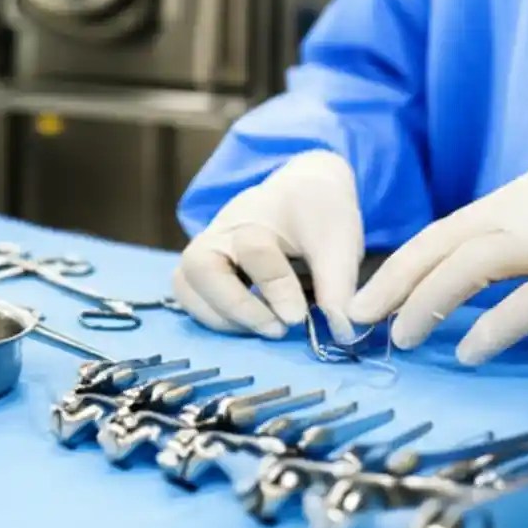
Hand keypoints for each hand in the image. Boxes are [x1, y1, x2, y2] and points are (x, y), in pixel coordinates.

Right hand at [173, 150, 364, 340]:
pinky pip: (188, 297)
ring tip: (265, 329)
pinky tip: (248, 325)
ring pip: (186, 286)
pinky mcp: (198, 271)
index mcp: (255, 217)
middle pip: (200, 268)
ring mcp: (202, 250)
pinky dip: (212, 317)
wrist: (299, 193)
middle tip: (276, 328)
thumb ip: (338, 286)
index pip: (255, 251)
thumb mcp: (338, 242)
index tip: (298, 317)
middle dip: (236, 306)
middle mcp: (218, 233)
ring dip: (221, 317)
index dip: (277, 288)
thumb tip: (341, 333)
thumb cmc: (317, 215)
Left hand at [348, 166, 527, 364]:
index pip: (449, 230)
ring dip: (425, 303)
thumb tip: (493, 271)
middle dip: (393, 280)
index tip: (371, 293)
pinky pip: (524, 305)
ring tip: (401, 339)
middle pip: (443, 243)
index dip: (404, 265)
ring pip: (470, 267)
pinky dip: (489, 330)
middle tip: (359, 314)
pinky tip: (467, 353)